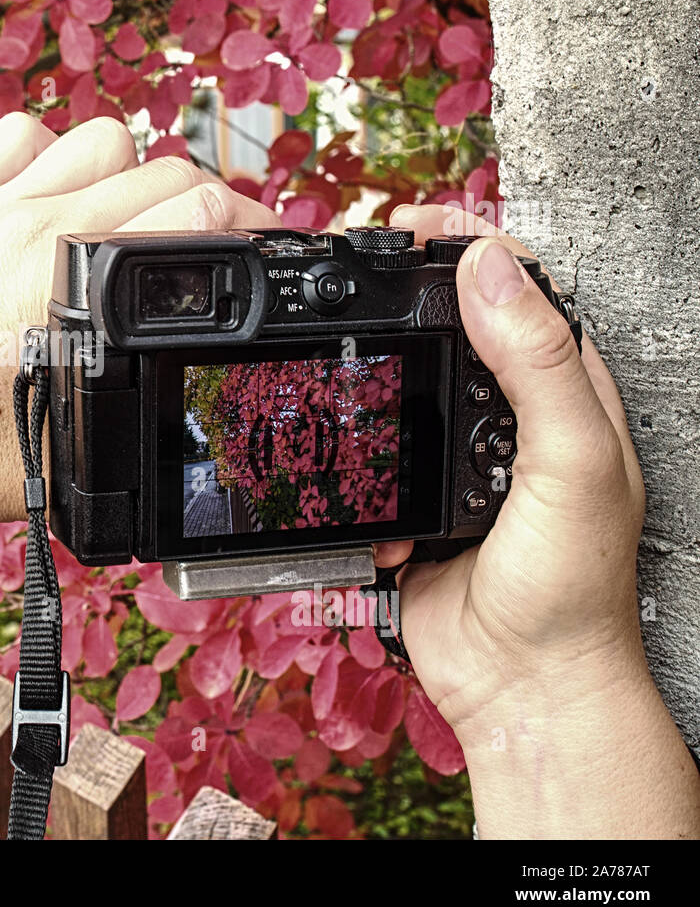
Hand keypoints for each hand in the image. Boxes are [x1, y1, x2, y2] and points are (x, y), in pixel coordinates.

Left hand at [0, 113, 279, 527]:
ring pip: (95, 137)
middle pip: (158, 169)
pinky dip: (51, 148)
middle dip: (207, 200)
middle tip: (219, 242)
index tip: (272, 244)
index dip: (253, 223)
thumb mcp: (66, 454)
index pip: (192, 212)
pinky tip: (57, 191)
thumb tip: (180, 420)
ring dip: (134, 168)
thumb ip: (129, 416)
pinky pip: (14, 138)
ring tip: (139, 216)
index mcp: (61, 276)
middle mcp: (27, 226)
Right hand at [374, 204, 697, 836]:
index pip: (522, 292)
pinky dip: (351, 454)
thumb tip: (491, 270)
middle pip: (453, 327)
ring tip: (333, 344)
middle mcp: (510, 420)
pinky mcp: (412, 503)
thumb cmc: (572, 586)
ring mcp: (457, 461)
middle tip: (359, 264)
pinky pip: (369, 458)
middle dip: (404, 291)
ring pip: (403, 387)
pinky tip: (352, 457)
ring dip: (368, 370)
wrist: (519, 684)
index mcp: (564, 394)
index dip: (472, 246)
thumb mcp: (571, 460)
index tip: (417, 223)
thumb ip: (537, 363)